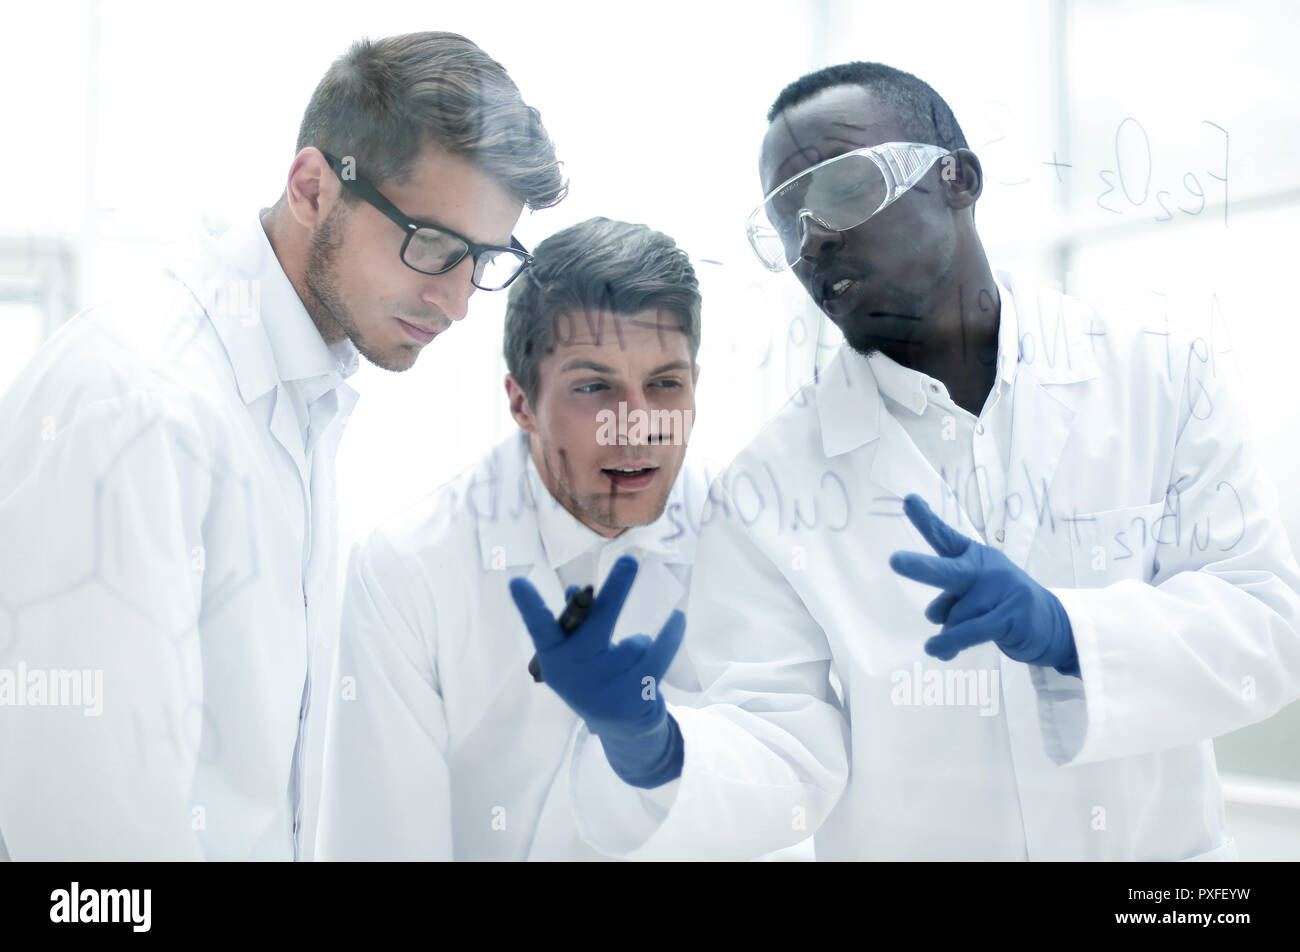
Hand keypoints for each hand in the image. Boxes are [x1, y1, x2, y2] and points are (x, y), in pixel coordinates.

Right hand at [509, 555, 685, 786]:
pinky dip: (670, 636)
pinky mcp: (633, 696)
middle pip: (597, 623)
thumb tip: (578, 590)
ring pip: (635, 642)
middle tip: (630, 561)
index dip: (529, 606)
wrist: (621, 731)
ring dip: (638, 644)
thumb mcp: (577, 654)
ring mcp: (604, 688)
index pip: (539, 628)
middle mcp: (574, 673)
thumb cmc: (593, 678)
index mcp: (554, 658)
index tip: (518, 582)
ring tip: (630, 664)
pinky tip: (677, 618)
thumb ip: (575, 623)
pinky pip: (658, 655)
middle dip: (616, 590)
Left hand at [888, 494, 1079, 676]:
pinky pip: (970, 632)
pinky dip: (950, 643)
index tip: (908, 500)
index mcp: (972, 556)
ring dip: (948, 633)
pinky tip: (936, 650)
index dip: (926, 520)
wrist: (1051, 623)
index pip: (945, 537)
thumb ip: (949, 601)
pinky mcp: (1011, 614)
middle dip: (921, 567)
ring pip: (955, 616)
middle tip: (895, 561)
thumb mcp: (973, 595)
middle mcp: (984, 568)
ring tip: (947, 641)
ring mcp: (1001, 590)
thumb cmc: (999, 604)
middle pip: (947, 571)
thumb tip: (935, 618)